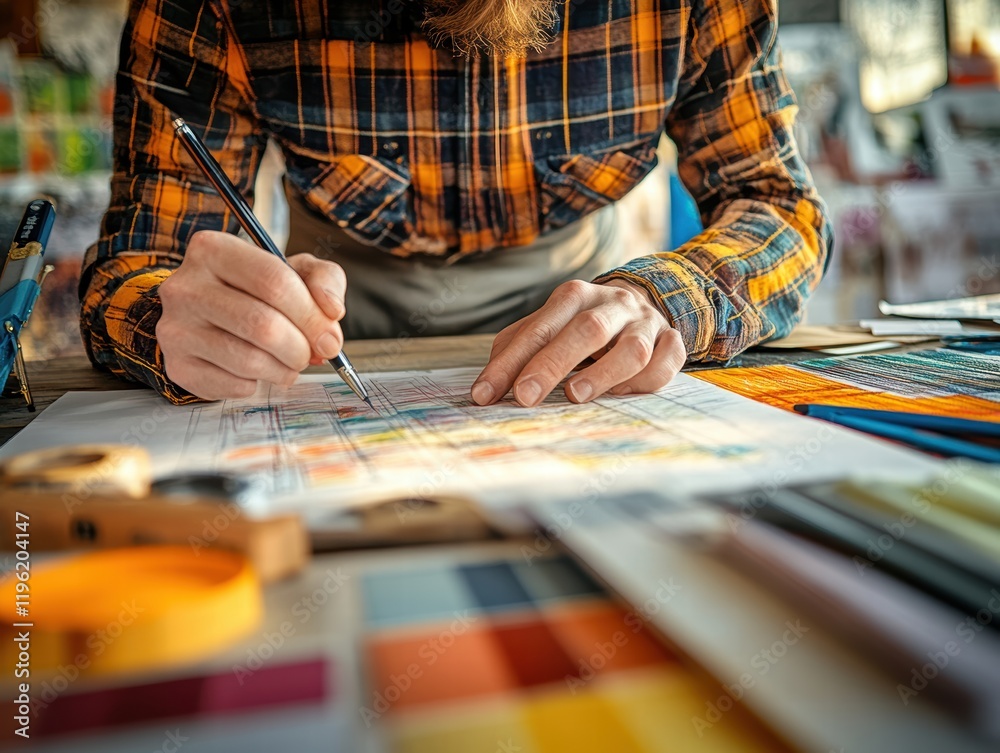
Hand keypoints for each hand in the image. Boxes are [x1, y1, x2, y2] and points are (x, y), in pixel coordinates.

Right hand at [157, 230, 345, 399]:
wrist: (210, 316)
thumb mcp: (296, 270)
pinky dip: (258, 384)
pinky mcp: (178, 366)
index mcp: (213, 249)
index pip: (274, 281)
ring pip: (248, 360)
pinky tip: (256, 370)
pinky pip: (234, 385)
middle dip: (300, 348)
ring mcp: (176, 328)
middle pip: (262, 325)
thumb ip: (324, 279)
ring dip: (284, 370)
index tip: (329, 336)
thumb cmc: (259, 291)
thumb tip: (332, 311)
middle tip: (312, 354)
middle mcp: (185, 286)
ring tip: (289, 363)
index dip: (311, 315)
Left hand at [471, 279, 685, 406]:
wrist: (640, 302)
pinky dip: (645, 381)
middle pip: (586, 331)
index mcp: (574, 296)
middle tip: (525, 396)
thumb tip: (487, 386)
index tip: (485, 394)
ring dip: (603, 374)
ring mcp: (645, 323)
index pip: (539, 329)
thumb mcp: (547, 326)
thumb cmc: (580, 324)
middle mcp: (612, 304)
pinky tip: (621, 392)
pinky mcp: (671, 342)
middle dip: (552, 364)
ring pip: (631, 349)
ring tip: (575, 396)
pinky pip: (667, 362)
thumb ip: (515, 349)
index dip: (510, 363)